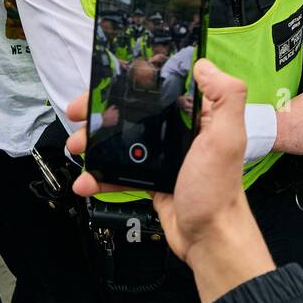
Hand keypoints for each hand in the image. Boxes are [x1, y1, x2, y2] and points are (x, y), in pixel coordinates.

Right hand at [67, 60, 275, 300]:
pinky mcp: (153, 179)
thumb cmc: (217, 189)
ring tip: (76, 147)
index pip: (165, 87)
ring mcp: (165, 156)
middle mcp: (182, 132)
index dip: (134, 81)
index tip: (106, 81)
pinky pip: (121, 171)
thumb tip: (204, 64)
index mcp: (201, 116)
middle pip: (136, 112)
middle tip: (78, 115)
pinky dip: (101, 175)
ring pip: (123, 141)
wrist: (209, 238)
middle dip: (103, 112)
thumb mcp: (226, 137)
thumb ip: (225, 96)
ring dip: (95, 143)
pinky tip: (85, 180)